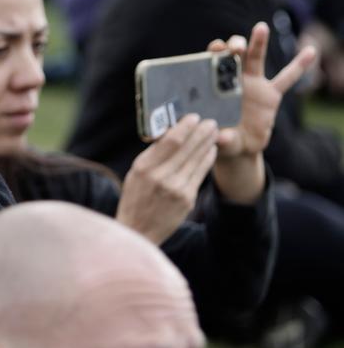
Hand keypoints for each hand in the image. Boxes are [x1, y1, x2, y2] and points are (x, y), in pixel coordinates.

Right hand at [116, 114, 217, 244]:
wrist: (138, 230)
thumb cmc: (135, 198)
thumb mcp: (135, 173)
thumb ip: (152, 156)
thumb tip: (170, 134)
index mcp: (144, 167)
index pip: (170, 141)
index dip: (185, 127)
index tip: (193, 117)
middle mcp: (161, 177)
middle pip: (187, 148)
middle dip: (201, 132)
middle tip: (210, 121)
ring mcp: (176, 189)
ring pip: (196, 160)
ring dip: (207, 143)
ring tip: (213, 132)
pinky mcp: (187, 199)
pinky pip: (200, 174)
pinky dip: (207, 160)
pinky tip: (211, 151)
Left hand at [206, 22, 315, 202]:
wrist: (238, 146)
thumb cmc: (219, 138)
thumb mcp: (218, 140)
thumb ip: (219, 137)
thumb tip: (220, 137)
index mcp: (213, 84)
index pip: (211, 61)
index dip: (213, 53)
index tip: (215, 50)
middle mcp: (232, 79)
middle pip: (233, 54)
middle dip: (233, 45)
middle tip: (236, 47)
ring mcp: (253, 84)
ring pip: (256, 58)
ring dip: (258, 42)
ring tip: (261, 27)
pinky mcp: (271, 94)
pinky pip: (288, 78)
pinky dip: (299, 65)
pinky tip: (310, 51)